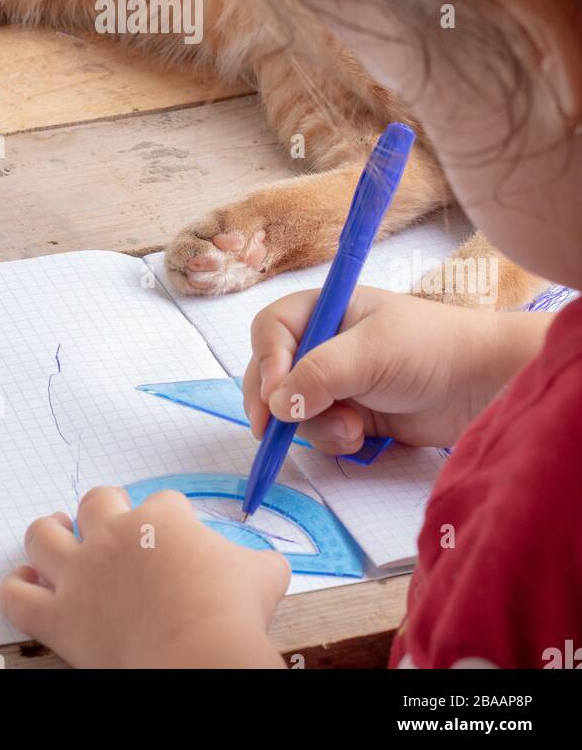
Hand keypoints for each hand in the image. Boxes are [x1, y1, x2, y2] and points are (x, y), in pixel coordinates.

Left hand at [0, 486, 289, 668]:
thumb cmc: (231, 615)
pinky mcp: (58, 616)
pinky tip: (27, 587)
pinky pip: (15, 595)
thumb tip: (269, 563)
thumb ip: (259, 560)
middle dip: (105, 511)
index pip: (163, 502)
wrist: (199, 657)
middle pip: (96, 499)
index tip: (174, 541)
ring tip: (56, 539)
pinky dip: (16, 588)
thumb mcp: (262, 576)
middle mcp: (114, 534)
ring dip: (48, 534)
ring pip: (42, 533)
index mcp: (162, 518)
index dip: (168, 520)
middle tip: (113, 532)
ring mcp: (81, 573)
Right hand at [243, 286, 552, 452]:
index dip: (266, 362)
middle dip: (279, 404)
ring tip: (353, 430)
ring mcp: (337, 381)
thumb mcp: (371, 353)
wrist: (482, 387)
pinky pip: (320, 432)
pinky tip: (362, 438)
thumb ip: (320, 374)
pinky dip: (334, 440)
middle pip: (272, 373)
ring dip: (315, 425)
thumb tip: (277, 405)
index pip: (271, 330)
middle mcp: (324, 343)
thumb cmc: (429, 349)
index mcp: (325, 310)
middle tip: (274, 432)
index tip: (276, 397)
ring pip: (294, 409)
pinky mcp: (352, 415)